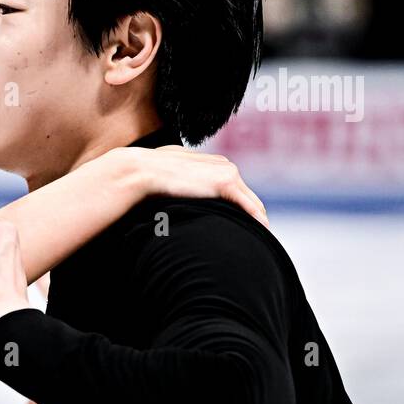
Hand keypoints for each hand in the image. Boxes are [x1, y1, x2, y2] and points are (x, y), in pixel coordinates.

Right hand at [109, 145, 269, 228]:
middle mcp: (223, 165)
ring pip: (252, 202)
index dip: (242, 208)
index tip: (243, 226)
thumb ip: (181, 187)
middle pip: (247, 195)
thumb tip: (174, 203)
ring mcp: (226, 172)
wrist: (141, 172)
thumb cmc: (147, 179)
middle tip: (259, 237)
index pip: (235, 189)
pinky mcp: (225, 183)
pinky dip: (257, 220)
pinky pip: (248, 206)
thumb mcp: (170, 181)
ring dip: (257, 220)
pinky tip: (262, 233)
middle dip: (253, 215)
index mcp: (212, 164)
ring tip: (261, 240)